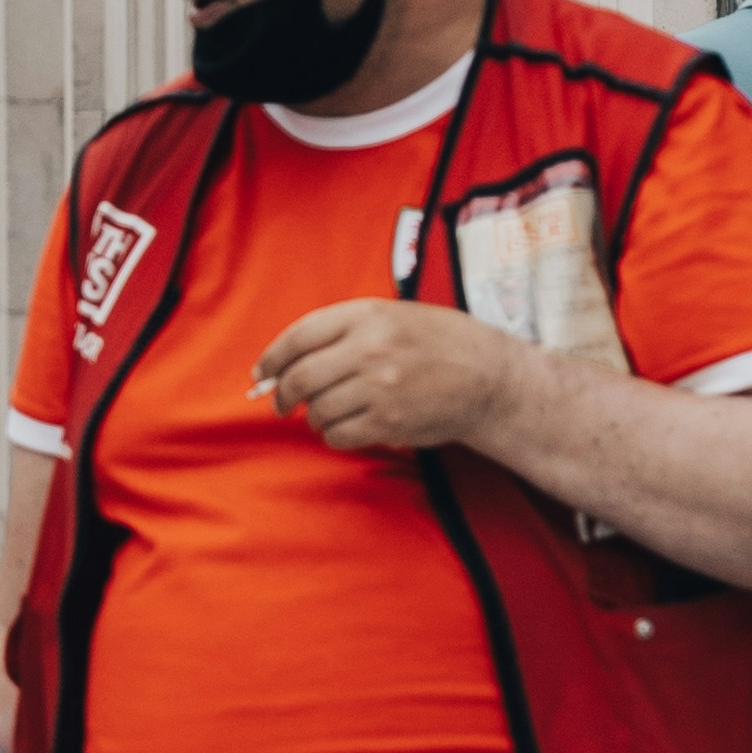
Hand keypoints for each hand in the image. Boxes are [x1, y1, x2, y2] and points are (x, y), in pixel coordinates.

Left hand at [249, 296, 517, 455]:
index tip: (262, 373)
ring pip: (317, 411)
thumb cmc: (438, 344)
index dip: (272, 358)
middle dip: (283, 396)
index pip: (299, 336)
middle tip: (282, 404)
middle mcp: (369, 349)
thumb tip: (287, 363)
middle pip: (300, 378)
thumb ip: (342, 332)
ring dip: (314, 418)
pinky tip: (347, 429)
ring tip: (327, 414)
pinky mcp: (389, 421)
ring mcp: (379, 387)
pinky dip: (335, 436)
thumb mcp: (392, 316)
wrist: (490, 377)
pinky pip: (339, 435)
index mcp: (366, 315)